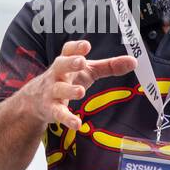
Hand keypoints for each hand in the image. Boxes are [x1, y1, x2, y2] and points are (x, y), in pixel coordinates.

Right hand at [20, 39, 136, 131]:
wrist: (35, 100)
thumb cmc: (67, 79)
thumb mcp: (87, 71)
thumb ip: (109, 66)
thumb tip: (134, 61)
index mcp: (66, 61)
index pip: (68, 50)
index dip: (76, 47)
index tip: (86, 45)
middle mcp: (57, 74)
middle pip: (60, 65)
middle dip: (70, 63)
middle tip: (81, 62)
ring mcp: (52, 91)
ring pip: (59, 89)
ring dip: (69, 90)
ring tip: (80, 92)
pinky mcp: (51, 109)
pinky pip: (58, 113)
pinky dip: (67, 118)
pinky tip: (77, 124)